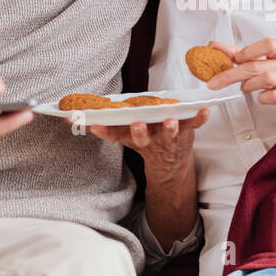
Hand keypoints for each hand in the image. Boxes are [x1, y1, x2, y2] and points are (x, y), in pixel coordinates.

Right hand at [82, 110, 209, 173]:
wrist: (170, 164)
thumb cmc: (143, 140)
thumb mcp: (121, 136)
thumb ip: (99, 126)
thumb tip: (68, 117)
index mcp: (131, 137)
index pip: (114, 135)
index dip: (102, 130)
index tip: (92, 123)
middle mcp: (149, 139)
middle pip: (142, 137)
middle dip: (139, 131)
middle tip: (137, 124)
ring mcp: (167, 138)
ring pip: (168, 134)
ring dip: (170, 128)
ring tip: (171, 120)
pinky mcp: (185, 134)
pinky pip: (194, 126)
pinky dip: (200, 119)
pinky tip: (206, 111)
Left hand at [205, 39, 275, 139]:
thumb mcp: (268, 68)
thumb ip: (243, 58)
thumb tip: (216, 47)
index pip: (268, 44)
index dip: (248, 50)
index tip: (233, 59)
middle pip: (258, 66)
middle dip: (232, 74)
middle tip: (215, 82)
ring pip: (268, 79)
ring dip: (249, 85)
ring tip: (244, 89)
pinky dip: (265, 97)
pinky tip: (260, 98)